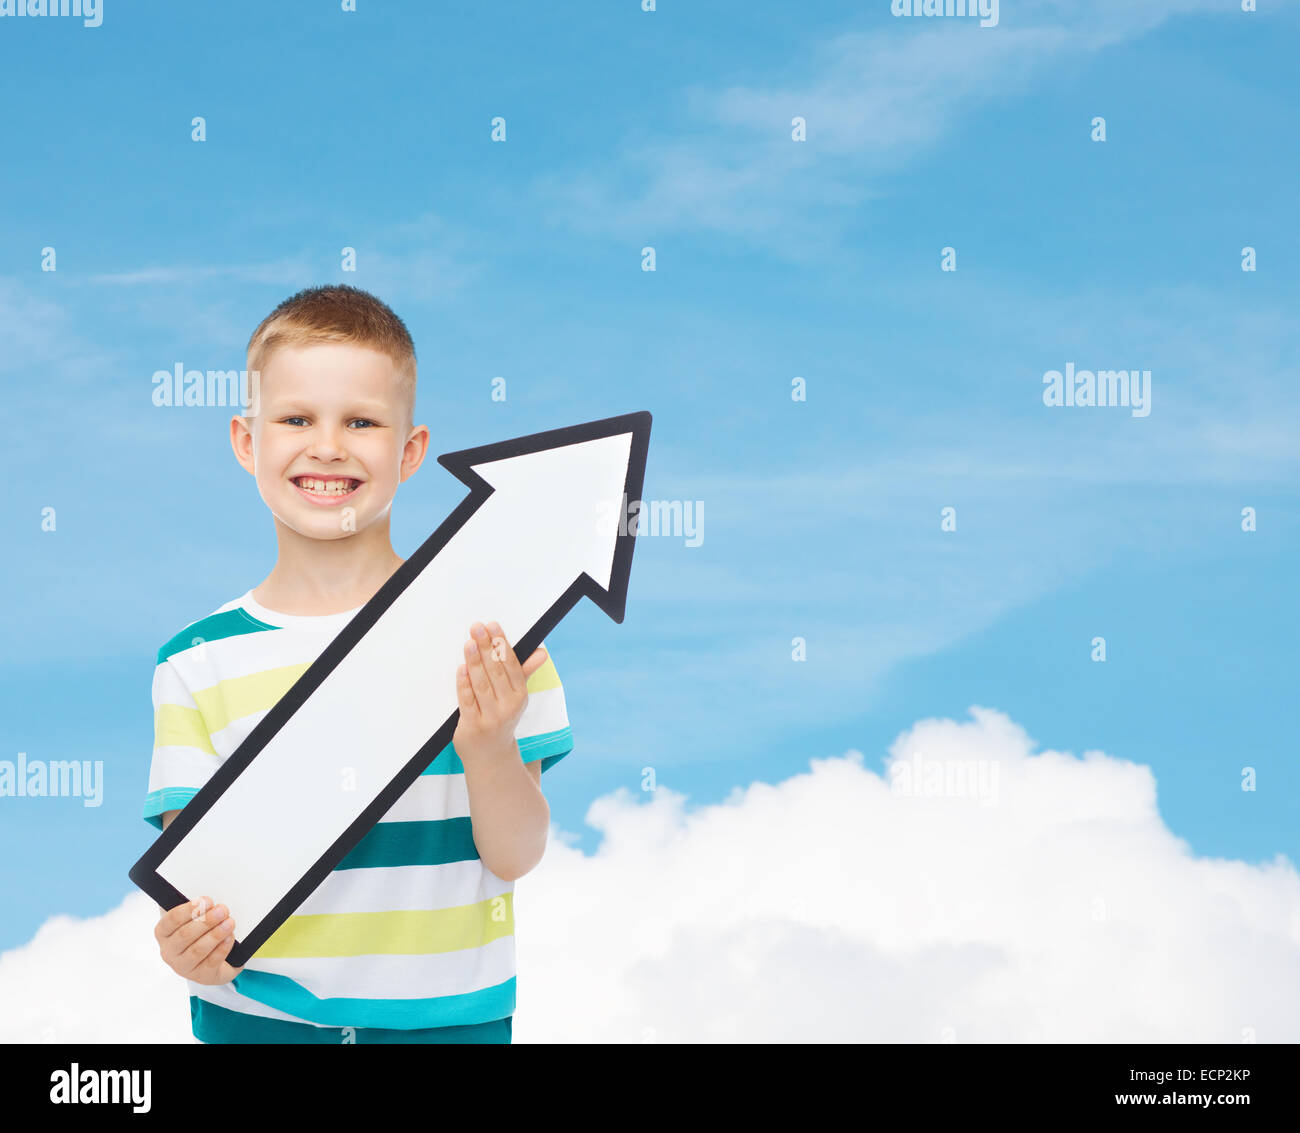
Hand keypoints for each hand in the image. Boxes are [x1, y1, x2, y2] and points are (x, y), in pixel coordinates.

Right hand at [154, 895, 243, 984]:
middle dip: (205, 921)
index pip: (170, 921)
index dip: (188, 910)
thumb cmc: (201, 931)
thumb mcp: (194, 917)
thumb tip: (196, 889)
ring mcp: (184, 967)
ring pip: (198, 950)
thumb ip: (193, 906)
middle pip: (185, 936)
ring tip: (230, 922)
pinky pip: (211, 962)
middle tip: (223, 909)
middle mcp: (170, 952)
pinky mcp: (202, 976)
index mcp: (164, 934)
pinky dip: (222, 948)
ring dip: (215, 934)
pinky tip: (230, 937)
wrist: (214, 958)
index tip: (206, 900)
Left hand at [452, 621, 548, 764]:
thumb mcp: (516, 697)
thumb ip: (525, 671)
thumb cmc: (502, 718)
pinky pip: (467, 700)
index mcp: (520, 696)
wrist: (491, 755)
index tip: (493, 626)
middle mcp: (508, 706)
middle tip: (477, 627)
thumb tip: (542, 652)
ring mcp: (491, 717)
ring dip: (474, 662)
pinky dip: (464, 684)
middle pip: (496, 672)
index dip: (501, 644)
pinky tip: (461, 668)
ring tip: (469, 643)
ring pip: (481, 684)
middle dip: (486, 647)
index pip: (511, 665)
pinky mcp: (473, 726)